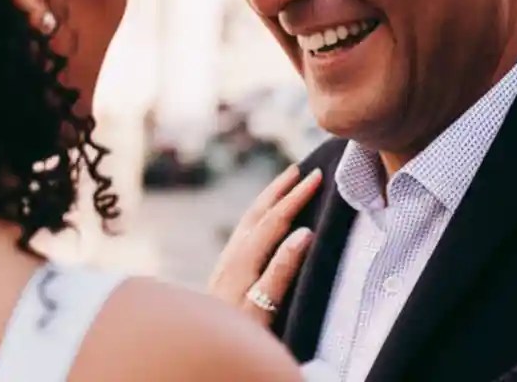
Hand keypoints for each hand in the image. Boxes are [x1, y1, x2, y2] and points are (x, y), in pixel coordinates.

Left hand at [207, 164, 321, 325]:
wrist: (200, 348)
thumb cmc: (237, 334)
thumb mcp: (262, 307)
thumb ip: (281, 271)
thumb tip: (304, 233)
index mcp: (243, 260)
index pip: (274, 219)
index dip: (296, 196)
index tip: (316, 176)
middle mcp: (231, 256)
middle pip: (258, 212)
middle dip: (280, 188)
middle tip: (300, 168)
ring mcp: (225, 264)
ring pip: (248, 220)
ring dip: (267, 199)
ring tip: (283, 184)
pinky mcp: (223, 273)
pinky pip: (244, 232)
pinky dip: (258, 217)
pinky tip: (261, 221)